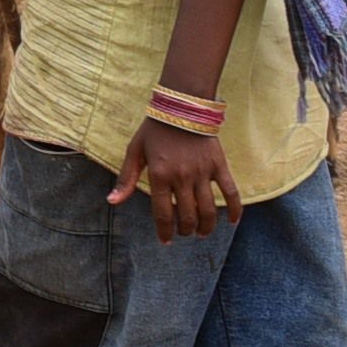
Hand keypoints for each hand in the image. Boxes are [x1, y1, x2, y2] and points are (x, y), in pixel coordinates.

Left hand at [116, 118, 235, 240]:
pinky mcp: (219, 166)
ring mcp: (202, 172)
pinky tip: (231, 222)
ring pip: (208, 210)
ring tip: (202, 232)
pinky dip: (234, 210)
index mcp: (159, 175)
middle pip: (187, 216)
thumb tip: (112, 201)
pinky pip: (231, 192)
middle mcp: (181, 177)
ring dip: (206, 227)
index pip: (163, 213)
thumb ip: (125, 178)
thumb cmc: (154, 129)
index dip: (164, 232)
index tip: (166, 240)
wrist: (181, 105)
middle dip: (185, 230)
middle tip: (184, 232)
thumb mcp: (134, 151)